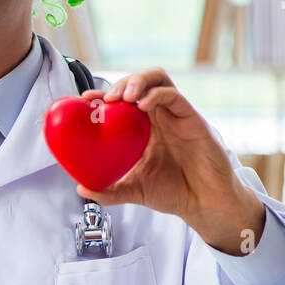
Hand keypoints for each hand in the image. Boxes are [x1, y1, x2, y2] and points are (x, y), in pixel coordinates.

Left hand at [74, 69, 264, 252]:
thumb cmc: (173, 193)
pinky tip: (142, 105)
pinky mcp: (192, 119)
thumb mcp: (134, 191)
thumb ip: (109, 191)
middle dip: (120, 83)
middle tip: (107, 98)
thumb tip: (81, 189)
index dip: (103, 94)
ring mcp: (175, 115)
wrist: (203, 204)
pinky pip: (174, 96)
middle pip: (139, 83)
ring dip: (138, 81)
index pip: (121, 101)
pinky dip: (156, 96)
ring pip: (158, 80)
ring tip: (124, 97)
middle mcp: (159, 117)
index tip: (85, 99)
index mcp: (143, 128)